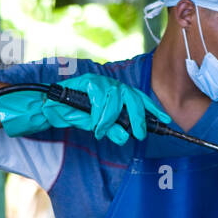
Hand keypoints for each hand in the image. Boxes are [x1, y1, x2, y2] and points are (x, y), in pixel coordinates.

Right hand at [48, 74, 169, 144]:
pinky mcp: (89, 81)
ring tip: (102, 130)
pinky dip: (99, 114)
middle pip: (133, 98)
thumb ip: (112, 130)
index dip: (153, 109)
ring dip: (111, 119)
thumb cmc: (74, 114)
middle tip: (139, 134)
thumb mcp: (98, 126)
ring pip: (116, 100)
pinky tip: (94, 123)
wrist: (50, 108)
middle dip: (138, 118)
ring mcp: (100, 81)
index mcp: (117, 94)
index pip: (139, 99)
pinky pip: (100, 100)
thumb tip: (126, 137)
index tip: (166, 120)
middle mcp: (111, 85)